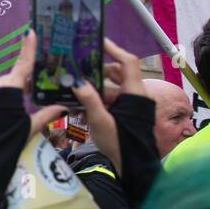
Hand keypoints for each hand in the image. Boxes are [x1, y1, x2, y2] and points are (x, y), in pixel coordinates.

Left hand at [0, 31, 66, 136]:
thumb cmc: (8, 137)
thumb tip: (64, 108)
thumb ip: (47, 115)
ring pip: (3, 88)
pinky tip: (6, 113)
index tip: (30, 32)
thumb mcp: (30, 126)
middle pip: (14, 79)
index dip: (28, 48)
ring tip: (18, 111)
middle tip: (33, 95)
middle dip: (23, 85)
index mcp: (10, 87)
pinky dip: (2, 100)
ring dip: (12, 95)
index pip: (23, 64)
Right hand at [71, 37, 143, 175]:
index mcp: (135, 92)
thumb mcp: (101, 121)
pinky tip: (79, 106)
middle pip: (118, 73)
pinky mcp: (126, 113)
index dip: (114, 49)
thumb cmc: (120, 143)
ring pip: (112, 87)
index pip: (127, 62)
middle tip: (78, 69)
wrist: (131, 166)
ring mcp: (131, 104)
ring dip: (94, 88)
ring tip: (73, 91)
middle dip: (98, 71)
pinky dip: (97, 100)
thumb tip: (77, 81)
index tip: (97, 42)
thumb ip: (89, 100)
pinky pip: (111, 99)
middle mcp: (135, 94)